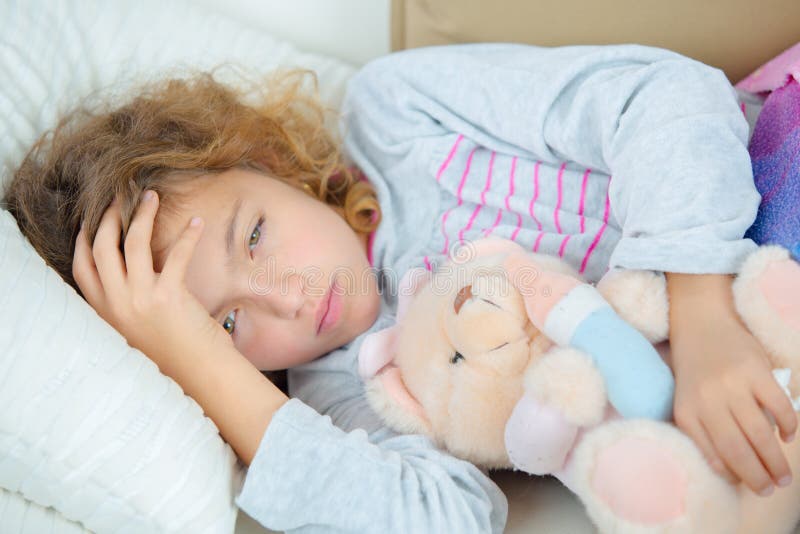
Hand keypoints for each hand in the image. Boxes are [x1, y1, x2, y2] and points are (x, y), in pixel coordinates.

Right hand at [72, 191, 232, 376]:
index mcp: (104, 312)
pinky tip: (197, 222)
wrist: (199, 372)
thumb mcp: (134, 327)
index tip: (93, 219)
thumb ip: (124, 302)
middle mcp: (116, 303)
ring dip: (142, 214)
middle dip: (110, 216)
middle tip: (123, 197)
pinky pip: (176, 255)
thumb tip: (127, 268)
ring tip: (152, 196)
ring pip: (133, 243)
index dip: (84, 238)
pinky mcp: (169, 297)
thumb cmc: (173, 349)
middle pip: (102, 247)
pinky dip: (188, 235)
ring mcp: (140, 299)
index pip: (81, 267)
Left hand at [670, 277, 796, 495]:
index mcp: (686, 410)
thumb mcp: (688, 399)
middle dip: (757, 475)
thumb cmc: (695, 369)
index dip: (733, 474)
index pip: (712, 452)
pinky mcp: (755, 370)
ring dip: (775, 458)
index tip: (747, 486)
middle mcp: (707, 399)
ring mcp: (732, 384)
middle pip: (737, 448)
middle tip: (771, 488)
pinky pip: (779, 406)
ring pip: (760, 432)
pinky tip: (789, 435)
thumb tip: (730, 469)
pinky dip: (788, 425)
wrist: (700, 323)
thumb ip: (703, 429)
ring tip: (783, 475)